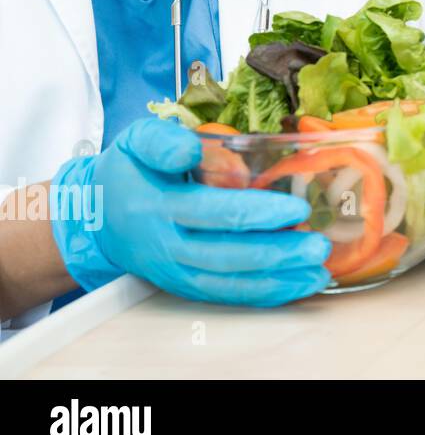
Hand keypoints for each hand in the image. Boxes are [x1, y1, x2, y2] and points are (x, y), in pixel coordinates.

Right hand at [49, 118, 330, 305]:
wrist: (95, 216)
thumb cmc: (128, 172)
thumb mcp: (134, 141)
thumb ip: (161, 140)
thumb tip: (191, 148)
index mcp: (160, 206)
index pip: (215, 212)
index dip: (258, 212)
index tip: (297, 208)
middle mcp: (168, 246)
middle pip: (229, 255)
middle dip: (279, 252)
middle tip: (320, 244)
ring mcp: (176, 271)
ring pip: (231, 282)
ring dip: (279, 279)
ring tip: (319, 271)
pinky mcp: (185, 285)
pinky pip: (227, 294)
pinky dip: (265, 293)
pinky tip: (298, 285)